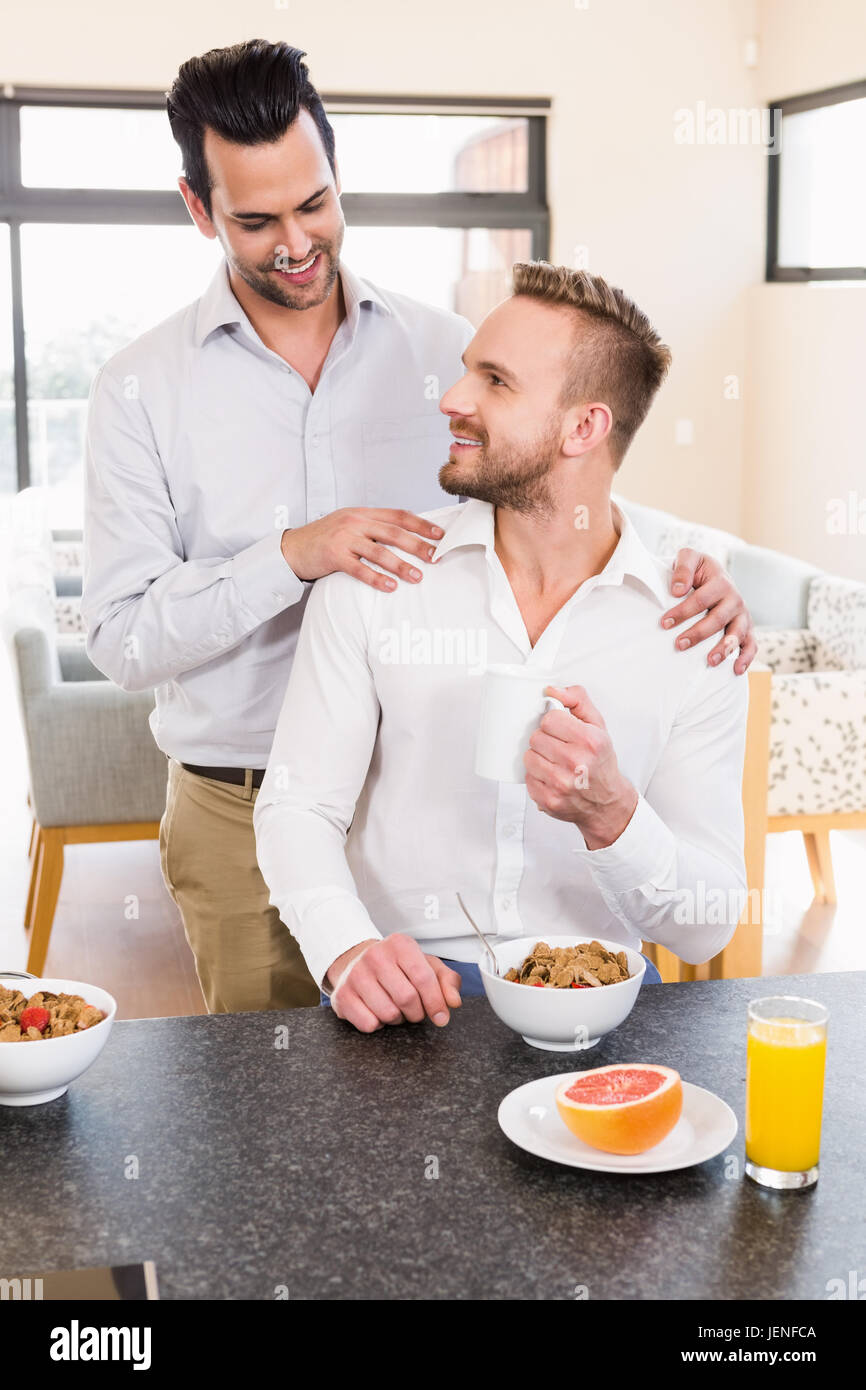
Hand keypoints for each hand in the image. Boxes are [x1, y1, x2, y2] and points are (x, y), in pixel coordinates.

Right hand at [280, 508, 444, 590]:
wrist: (293, 547)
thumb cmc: (326, 538)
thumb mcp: (350, 524)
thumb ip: (374, 528)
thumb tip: (407, 537)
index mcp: (363, 513)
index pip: (398, 515)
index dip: (421, 524)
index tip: (440, 535)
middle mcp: (355, 522)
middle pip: (393, 533)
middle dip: (417, 545)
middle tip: (436, 557)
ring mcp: (344, 538)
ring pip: (378, 551)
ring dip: (400, 565)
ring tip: (417, 577)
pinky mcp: (333, 556)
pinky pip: (359, 569)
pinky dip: (376, 578)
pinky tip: (389, 587)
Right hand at [325, 934, 462, 1033]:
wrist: (356, 961)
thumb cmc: (396, 966)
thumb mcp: (426, 965)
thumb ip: (447, 981)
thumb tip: (453, 1002)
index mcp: (400, 945)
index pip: (424, 978)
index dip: (436, 1002)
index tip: (441, 1017)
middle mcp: (375, 956)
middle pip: (407, 999)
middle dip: (417, 1013)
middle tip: (415, 1010)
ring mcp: (356, 975)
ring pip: (388, 1014)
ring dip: (398, 1019)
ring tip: (395, 1008)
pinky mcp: (342, 995)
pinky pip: (369, 1024)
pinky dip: (378, 1024)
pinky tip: (377, 1011)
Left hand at [525, 685, 637, 849]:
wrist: (607, 801)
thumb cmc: (601, 763)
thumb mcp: (598, 726)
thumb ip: (577, 700)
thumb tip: (552, 691)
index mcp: (589, 741)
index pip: (549, 719)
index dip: (554, 724)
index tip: (562, 731)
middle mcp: (576, 763)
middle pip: (536, 738)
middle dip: (546, 741)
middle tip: (560, 748)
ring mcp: (561, 784)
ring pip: (529, 757)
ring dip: (539, 758)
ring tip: (555, 763)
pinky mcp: (548, 800)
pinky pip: (528, 778)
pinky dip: (537, 777)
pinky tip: (552, 777)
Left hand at [661, 549, 755, 674]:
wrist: (713, 575)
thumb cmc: (697, 570)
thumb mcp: (689, 558)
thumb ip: (683, 567)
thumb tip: (677, 590)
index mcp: (721, 581)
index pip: (701, 599)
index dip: (683, 611)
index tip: (664, 622)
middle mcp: (735, 598)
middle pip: (718, 619)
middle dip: (698, 633)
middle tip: (679, 644)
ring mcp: (742, 615)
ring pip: (737, 633)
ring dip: (724, 648)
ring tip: (710, 661)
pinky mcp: (746, 628)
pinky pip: (751, 644)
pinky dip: (746, 658)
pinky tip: (736, 670)